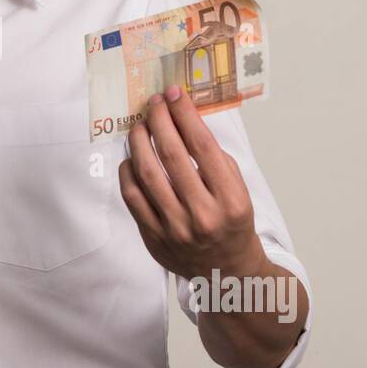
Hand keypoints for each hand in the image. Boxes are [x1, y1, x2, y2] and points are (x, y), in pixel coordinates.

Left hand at [118, 84, 265, 279]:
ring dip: (139, 142)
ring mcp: (175, 229)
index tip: (175, 95)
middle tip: (154, 104)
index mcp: (231, 200)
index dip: (185, 115)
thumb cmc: (232, 223)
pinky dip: (128, 171)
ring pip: (147, 174)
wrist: (226, 272)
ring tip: (140, 126)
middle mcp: (203, 215)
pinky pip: (132, 197)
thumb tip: (183, 119)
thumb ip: (214, 159)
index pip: (202, 147)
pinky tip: (132, 158)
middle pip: (171, 156)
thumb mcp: (238, 190)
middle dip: (159, 121)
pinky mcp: (153, 238)